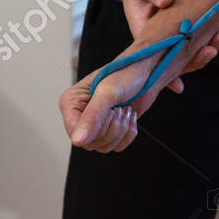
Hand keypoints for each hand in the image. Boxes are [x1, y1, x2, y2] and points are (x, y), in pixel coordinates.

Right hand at [59, 29, 218, 151]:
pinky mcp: (109, 129)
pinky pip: (117, 146)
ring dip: (122, 129)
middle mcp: (80, 115)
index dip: (96, 129)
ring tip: (125, 109)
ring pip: (104, 147)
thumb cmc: (126, 73)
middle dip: (112, 127)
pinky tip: (129, 115)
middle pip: (91, 144)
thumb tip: (78, 141)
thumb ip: (92, 117)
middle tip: (119, 107)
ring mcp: (95, 123)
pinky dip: (129, 133)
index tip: (109, 112)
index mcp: (70, 103)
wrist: (147, 71)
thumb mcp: (108, 93)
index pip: (76, 135)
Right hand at [122, 0, 218, 79]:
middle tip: (210, 51)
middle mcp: (160, 42)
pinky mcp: (186, 30)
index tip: (178, 84)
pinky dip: (210, 39)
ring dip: (206, 50)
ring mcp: (175, 37)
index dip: (165, 74)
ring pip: (190, 53)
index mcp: (143, 35)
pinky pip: (198, 40)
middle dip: (194, 61)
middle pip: (175, 62)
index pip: (152, 61)